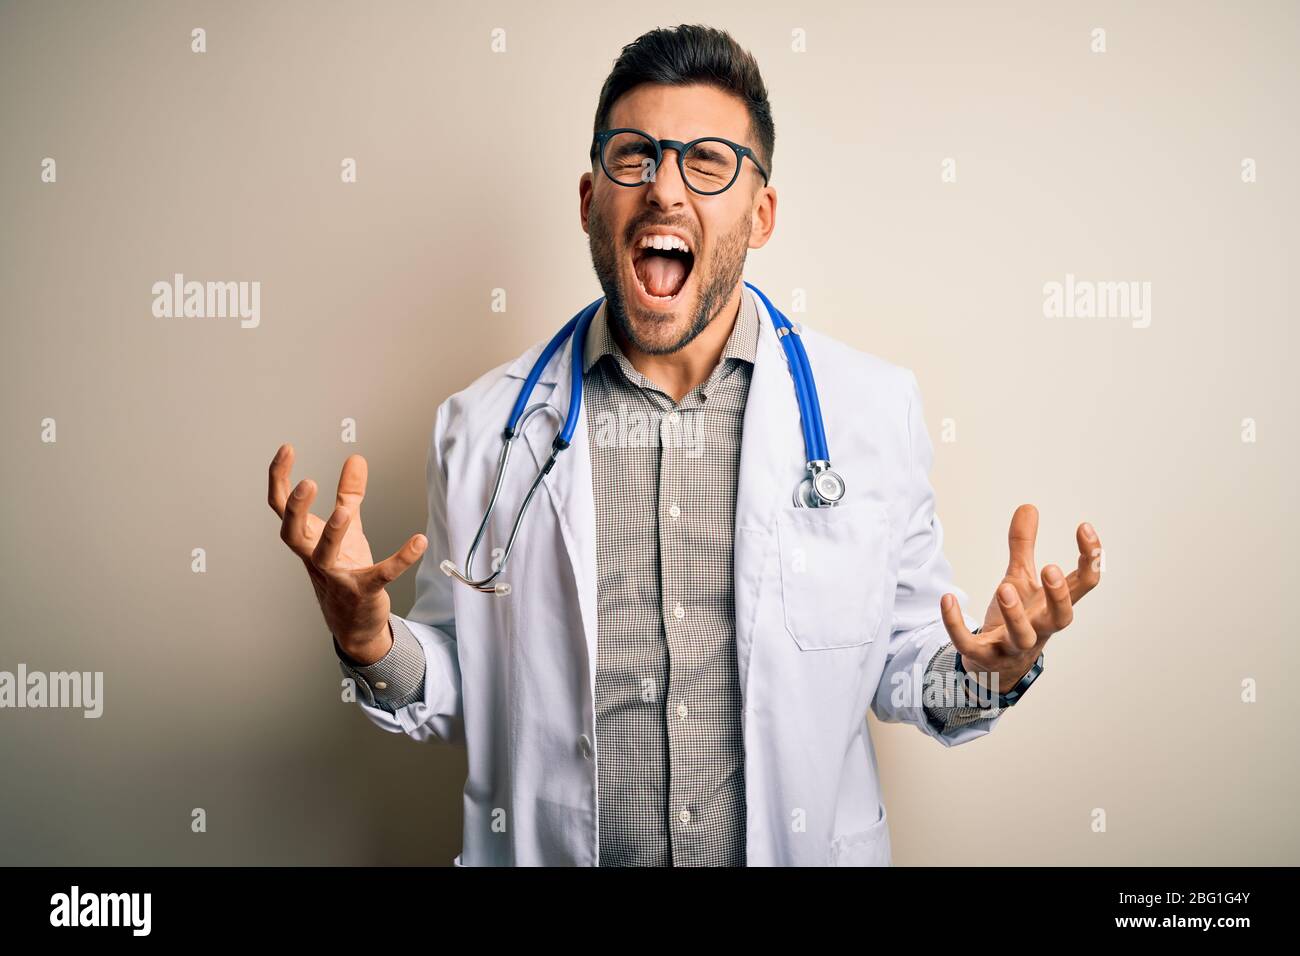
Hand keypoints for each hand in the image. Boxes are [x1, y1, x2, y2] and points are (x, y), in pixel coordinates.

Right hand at [268, 443, 426, 664]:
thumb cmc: (345, 570)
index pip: (282, 506)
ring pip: (323, 556)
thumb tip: (355, 459)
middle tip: (306, 483)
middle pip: (290, 533)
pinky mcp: (363, 591)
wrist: (354, 621)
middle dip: (295, 509)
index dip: (280, 478)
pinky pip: (381, 575)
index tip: (287, 449)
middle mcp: (314, 558)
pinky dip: (400, 559)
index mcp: (308, 539)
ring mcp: (336, 576)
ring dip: (332, 533)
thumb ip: (349, 493)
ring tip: (345, 510)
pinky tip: (419, 542)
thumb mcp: (347, 527)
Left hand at [939, 504, 1101, 694]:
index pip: (1084, 585)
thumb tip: (1028, 506)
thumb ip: (1023, 545)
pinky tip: (947, 599)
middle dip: (1058, 595)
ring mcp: (1012, 645)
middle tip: (1051, 568)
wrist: (994, 663)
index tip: (1083, 528)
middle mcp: (1039, 628)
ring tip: (1004, 587)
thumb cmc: (1016, 617)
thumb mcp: (1019, 578)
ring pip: (1022, 636)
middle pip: (1061, 617)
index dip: (1090, 559)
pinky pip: (970, 644)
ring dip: (1015, 613)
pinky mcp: (983, 656)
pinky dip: (956, 624)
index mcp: (1052, 607)